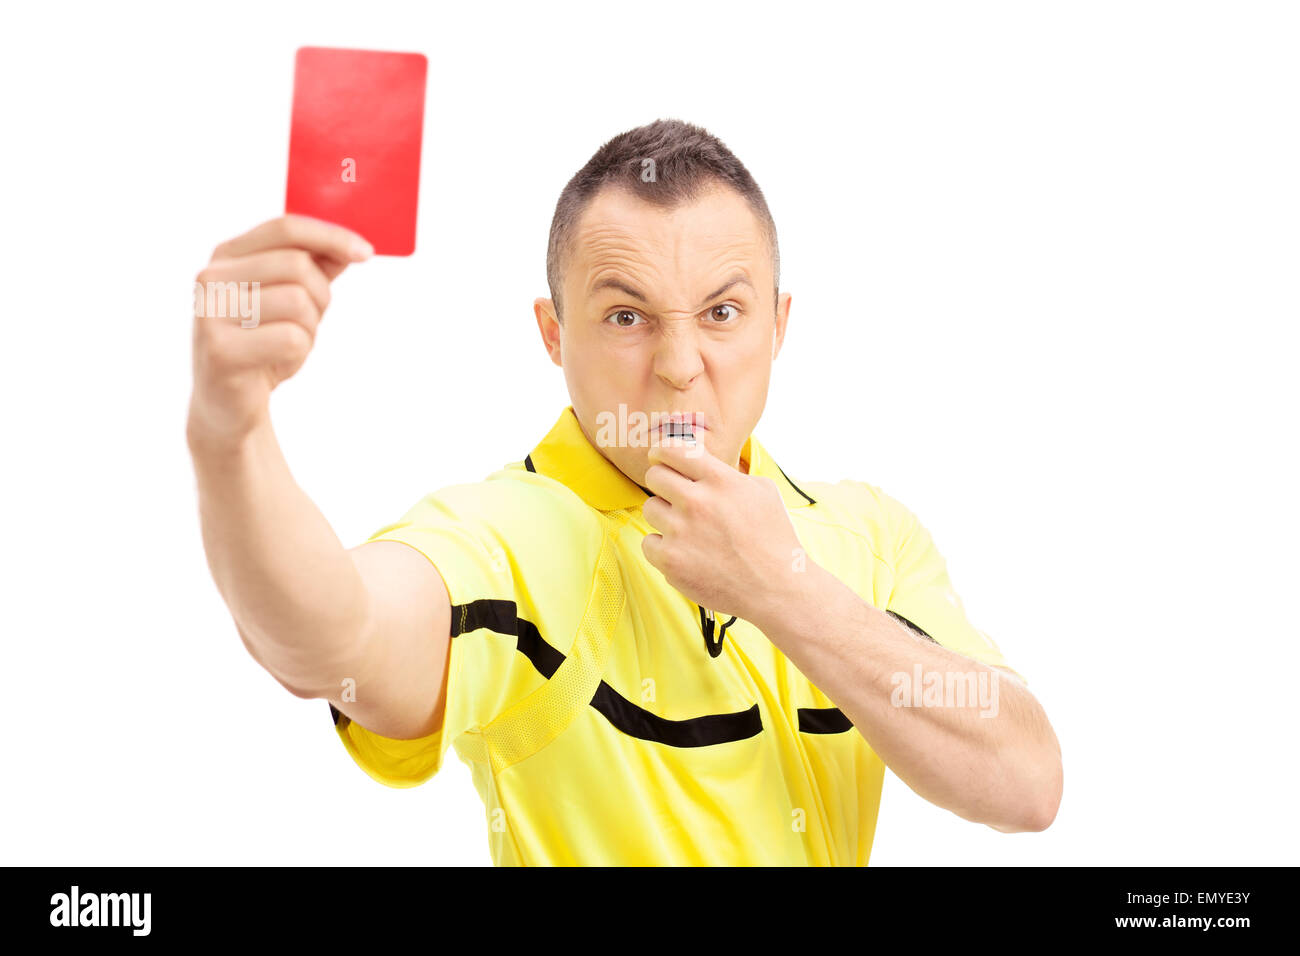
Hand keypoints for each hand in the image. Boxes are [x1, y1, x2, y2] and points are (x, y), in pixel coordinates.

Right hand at [188, 214, 372, 450]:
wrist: (228, 407)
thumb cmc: (263, 347)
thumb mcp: (289, 300)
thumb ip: (314, 268)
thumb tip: (350, 245)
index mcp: (227, 257)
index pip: (285, 227)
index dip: (331, 235)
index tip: (366, 253)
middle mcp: (212, 278)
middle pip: (298, 265)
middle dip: (322, 297)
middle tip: (309, 324)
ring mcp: (210, 313)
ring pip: (299, 301)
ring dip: (310, 329)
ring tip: (288, 345)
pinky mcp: (221, 350)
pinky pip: (292, 338)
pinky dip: (300, 354)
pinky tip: (278, 364)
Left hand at [640, 436, 807, 622]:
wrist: (776, 588)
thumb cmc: (773, 538)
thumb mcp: (763, 491)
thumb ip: (729, 473)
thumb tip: (702, 465)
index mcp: (720, 480)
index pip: (672, 450)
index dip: (661, 452)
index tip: (660, 459)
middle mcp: (697, 502)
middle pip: (654, 476)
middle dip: (663, 484)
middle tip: (675, 497)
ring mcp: (681, 532)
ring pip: (650, 509)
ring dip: (664, 517)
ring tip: (689, 531)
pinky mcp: (671, 560)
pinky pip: (648, 543)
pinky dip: (662, 549)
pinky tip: (686, 553)